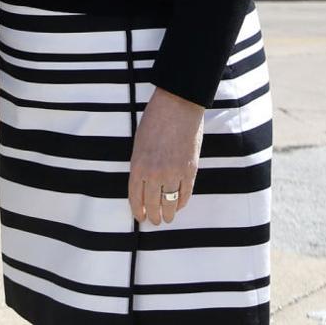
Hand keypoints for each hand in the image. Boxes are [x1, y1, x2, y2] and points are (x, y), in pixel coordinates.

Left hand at [129, 86, 203, 224]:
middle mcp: (154, 173)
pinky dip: (181, 203)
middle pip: (152, 205)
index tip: (141, 218)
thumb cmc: (155, 119)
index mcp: (138, 165)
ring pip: (169, 205)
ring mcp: (173, 173)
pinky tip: (178, 205)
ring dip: (168, 215)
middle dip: (153, 216)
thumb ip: (141, 164)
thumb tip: (143, 185)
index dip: (138, 211)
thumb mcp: (139, 143)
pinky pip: (185, 195)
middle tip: (154, 221)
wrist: (178, 104)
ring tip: (167, 218)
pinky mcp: (190, 171)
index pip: (135, 197)